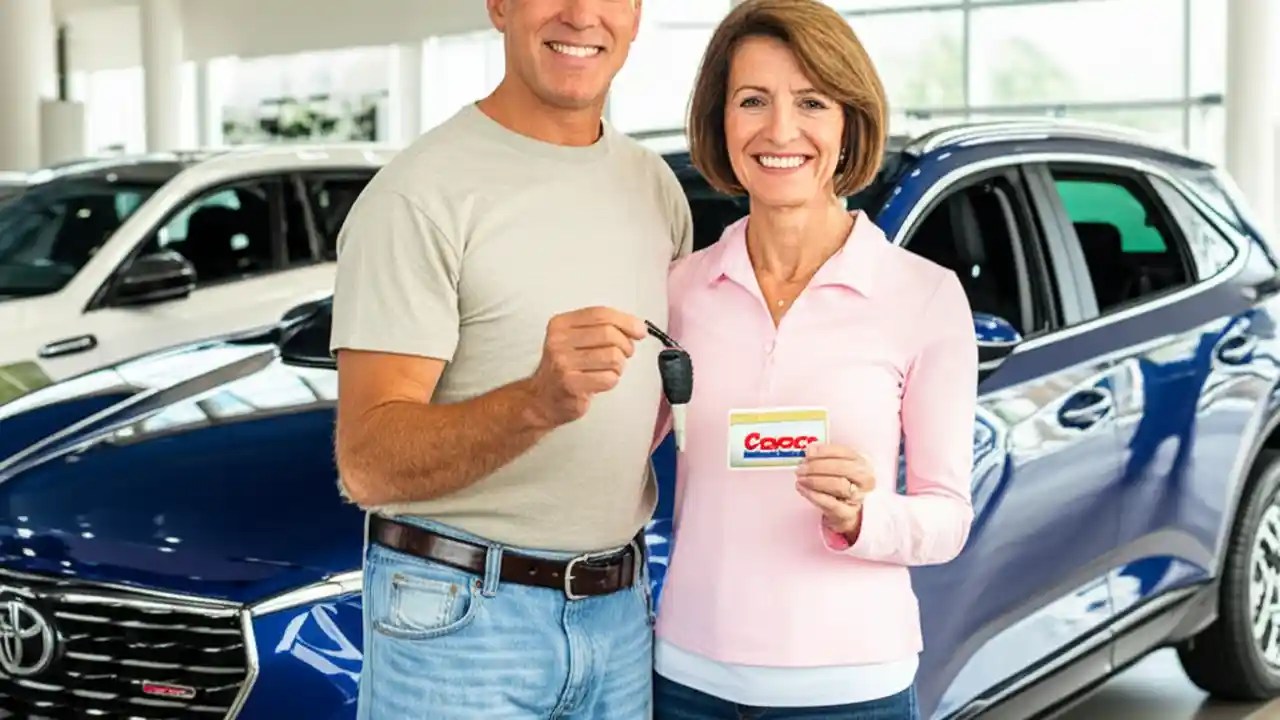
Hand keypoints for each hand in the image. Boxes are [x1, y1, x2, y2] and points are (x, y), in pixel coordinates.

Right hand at [525, 306, 646, 427]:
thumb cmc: (566, 367)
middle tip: (624, 354)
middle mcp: (558, 341)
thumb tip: (638, 328)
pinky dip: (612, 380)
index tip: (639, 331)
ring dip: (619, 366)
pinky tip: (600, 381)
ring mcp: (563, 364)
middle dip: (626, 346)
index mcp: (560, 324)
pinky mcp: (571, 385)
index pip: (600, 314)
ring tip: (609, 370)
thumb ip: (603, 328)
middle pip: (609, 334)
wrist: (541, 399)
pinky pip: (609, 378)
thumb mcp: (576, 340)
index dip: (626, 321)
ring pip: (613, 357)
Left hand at [795, 443, 876, 537]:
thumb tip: (810, 451)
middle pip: (842, 468)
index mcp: (863, 463)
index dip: (824, 452)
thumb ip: (824, 457)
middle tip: (801, 468)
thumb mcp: (837, 468)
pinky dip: (814, 495)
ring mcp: (858, 498)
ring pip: (838, 485)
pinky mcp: (848, 514)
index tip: (808, 452)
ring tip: (800, 478)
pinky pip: (831, 503)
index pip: (844, 452)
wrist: (846, 512)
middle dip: (818, 466)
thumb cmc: (840, 484)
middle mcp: (865, 480)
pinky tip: (802, 489)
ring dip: (814, 480)